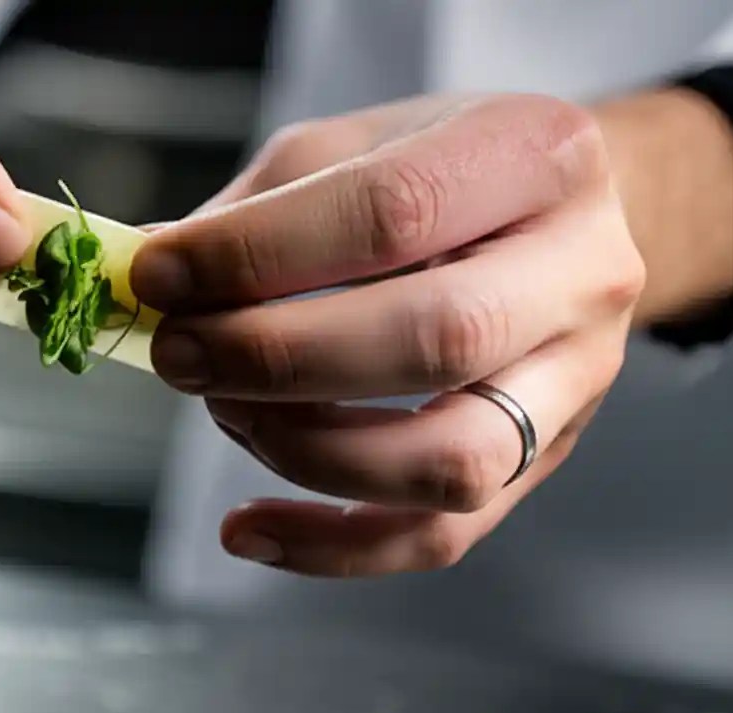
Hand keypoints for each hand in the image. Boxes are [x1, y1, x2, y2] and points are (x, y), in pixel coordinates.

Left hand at [132, 95, 645, 576]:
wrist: (553, 216)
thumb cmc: (439, 171)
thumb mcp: (354, 144)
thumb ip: (258, 208)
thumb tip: (151, 275)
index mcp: (537, 155)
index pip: (393, 212)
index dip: (259, 253)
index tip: (160, 275)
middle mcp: (581, 272)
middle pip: (434, 341)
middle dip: (278, 358)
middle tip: (180, 352)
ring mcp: (576, 380)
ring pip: (451, 461)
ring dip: (308, 450)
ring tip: (226, 410)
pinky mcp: (542, 458)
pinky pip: (442, 536)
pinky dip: (331, 547)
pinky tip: (247, 527)